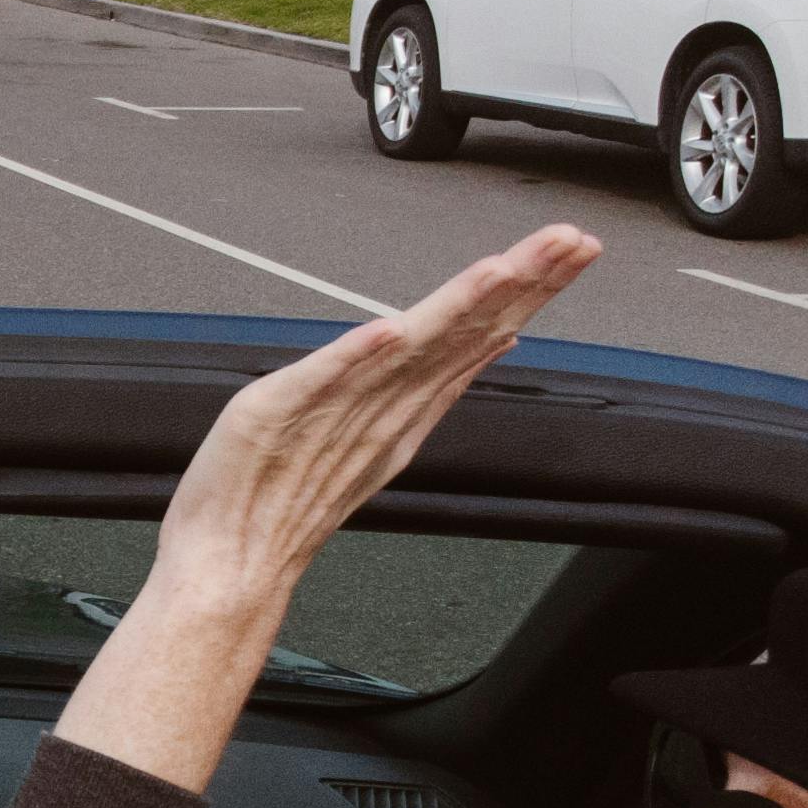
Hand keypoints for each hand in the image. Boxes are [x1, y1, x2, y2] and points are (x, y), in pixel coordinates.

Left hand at [151, 226, 604, 612]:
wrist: (235, 564)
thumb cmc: (290, 500)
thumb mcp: (378, 431)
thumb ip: (434, 384)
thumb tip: (491, 343)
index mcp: (406, 404)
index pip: (479, 332)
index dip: (528, 288)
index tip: (572, 247)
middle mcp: (384, 406)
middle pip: (463, 332)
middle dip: (522, 283)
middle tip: (572, 242)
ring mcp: (337, 411)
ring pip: (411, 348)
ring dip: (458, 306)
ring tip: (501, 267)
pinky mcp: (277, 413)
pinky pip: (323, 380)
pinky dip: (357, 356)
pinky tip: (390, 329)